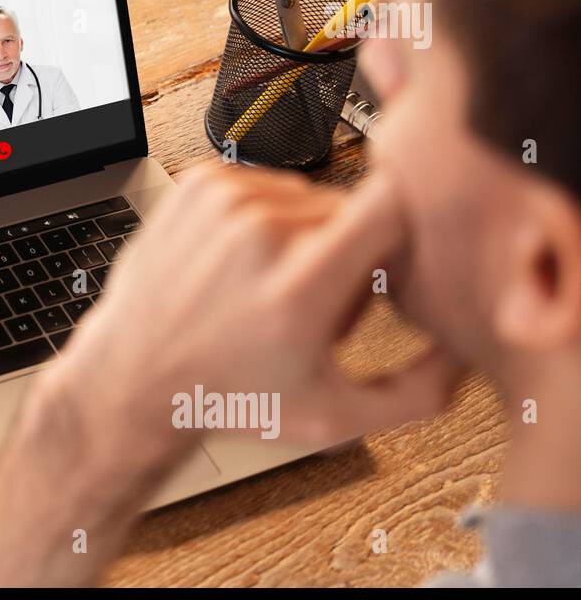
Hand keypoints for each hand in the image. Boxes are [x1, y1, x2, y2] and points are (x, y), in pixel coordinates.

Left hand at [37, 163, 463, 485]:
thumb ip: (420, 390)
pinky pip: (265, 183)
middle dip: (349, 250)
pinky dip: (263, 216)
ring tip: (271, 284)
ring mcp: (223, 202)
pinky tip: (240, 263)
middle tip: (314, 301)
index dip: (402, 231)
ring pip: (307, 196)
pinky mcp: (198, 183)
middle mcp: (260, 234)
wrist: (135, 374)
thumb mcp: (333, 416)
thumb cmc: (230, 397)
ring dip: (304, 232)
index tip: (387, 263)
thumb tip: (465, 347)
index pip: (391, 203)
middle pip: (351, 209)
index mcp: (300, 285)